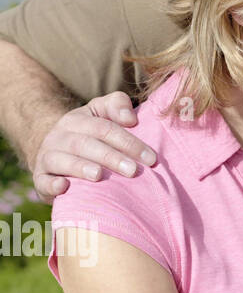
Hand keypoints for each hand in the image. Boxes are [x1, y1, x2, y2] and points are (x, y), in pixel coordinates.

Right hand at [32, 93, 156, 202]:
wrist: (53, 153)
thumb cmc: (88, 136)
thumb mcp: (100, 114)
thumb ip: (116, 105)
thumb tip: (130, 118)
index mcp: (78, 121)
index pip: (105, 128)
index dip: (128, 142)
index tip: (151, 158)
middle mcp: (60, 136)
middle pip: (86, 144)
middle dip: (110, 157)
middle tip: (133, 171)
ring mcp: (48, 157)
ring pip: (62, 159)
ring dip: (81, 167)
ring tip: (99, 176)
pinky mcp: (40, 178)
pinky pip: (42, 181)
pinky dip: (52, 184)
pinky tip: (64, 187)